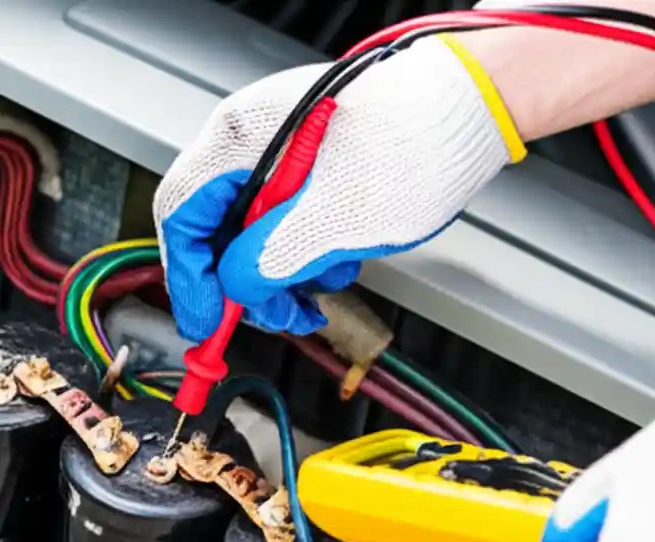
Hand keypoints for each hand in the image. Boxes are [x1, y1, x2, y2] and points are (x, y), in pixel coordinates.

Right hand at [153, 36, 524, 341]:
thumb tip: (235, 288)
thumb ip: (271, 259)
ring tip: (316, 295)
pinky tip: (337, 267)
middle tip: (274, 316)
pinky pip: (287, 221)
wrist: (473, 107)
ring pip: (252, 231)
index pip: (181, 214)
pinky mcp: (312, 167)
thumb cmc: (414, 141)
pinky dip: (305, 255)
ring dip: (279, 274)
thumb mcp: (334, 219)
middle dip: (241, 282)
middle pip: (214, 226)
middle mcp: (252, 141)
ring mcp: (281, 152)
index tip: (207, 322)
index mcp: (240, 138)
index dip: (189, 276)